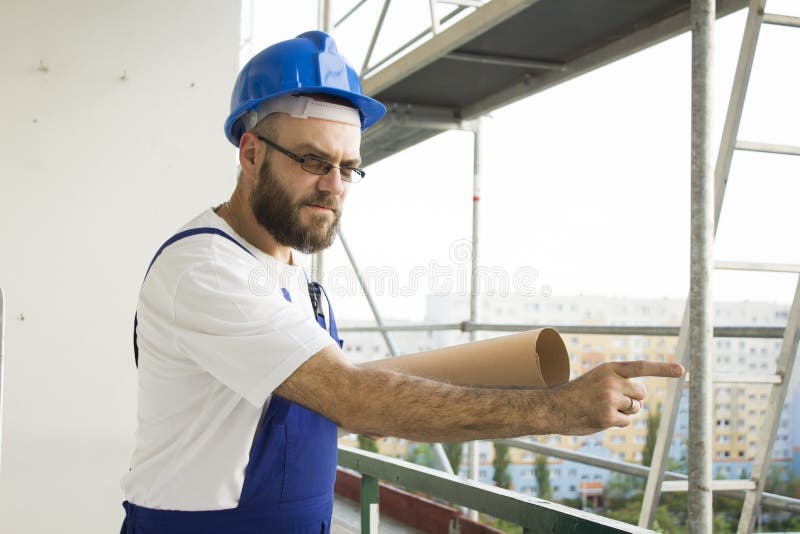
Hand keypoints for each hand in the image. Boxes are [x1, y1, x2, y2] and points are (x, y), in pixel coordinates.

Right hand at [551, 361, 683, 435]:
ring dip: (624, 412)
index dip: (663, 369)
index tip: (682, 370)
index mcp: (609, 368)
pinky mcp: (608, 418)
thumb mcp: (597, 379)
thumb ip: (619, 382)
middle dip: (635, 399)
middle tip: (614, 401)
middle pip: (642, 393)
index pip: (641, 367)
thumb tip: (642, 401)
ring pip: (635, 409)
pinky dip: (616, 423)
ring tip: (601, 409)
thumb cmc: (576, 394)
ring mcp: (610, 400)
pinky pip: (626, 422)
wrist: (552, 408)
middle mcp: (611, 382)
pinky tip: (598, 418)